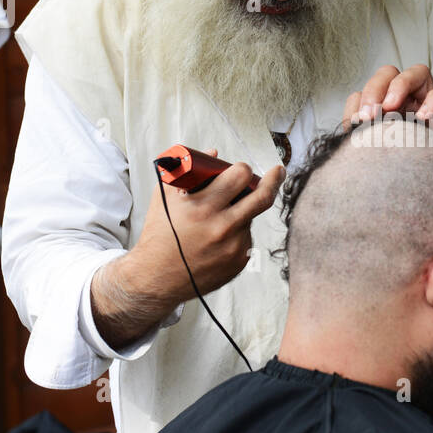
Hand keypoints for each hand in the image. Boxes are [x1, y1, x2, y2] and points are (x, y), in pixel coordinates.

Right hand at [131, 150, 285, 303]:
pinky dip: (236, 232)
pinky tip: (217, 239)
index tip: (242, 169)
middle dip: (273, 179)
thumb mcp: (166, 197)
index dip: (242, 168)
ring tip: (217, 220)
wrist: (155, 278)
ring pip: (251, 217)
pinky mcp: (239, 261)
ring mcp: (234, 246)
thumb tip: (214, 154)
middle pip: (262, 196)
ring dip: (242, 212)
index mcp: (203, 207)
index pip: (239, 175)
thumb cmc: (159, 235)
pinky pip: (246, 237)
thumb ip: (189, 172)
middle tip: (277, 172)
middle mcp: (222, 227)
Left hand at [343, 65, 432, 199]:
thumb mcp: (380, 156)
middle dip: (374, 89)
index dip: (359, 103)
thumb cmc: (410, 173)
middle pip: (388, 74)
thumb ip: (364, 139)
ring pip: (418, 72)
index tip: (357, 124)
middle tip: (370, 114)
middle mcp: (407, 102)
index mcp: (384, 112)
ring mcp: (430, 102)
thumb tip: (352, 125)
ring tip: (390, 107)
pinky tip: (424, 117)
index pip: (368, 92)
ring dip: (400, 85)